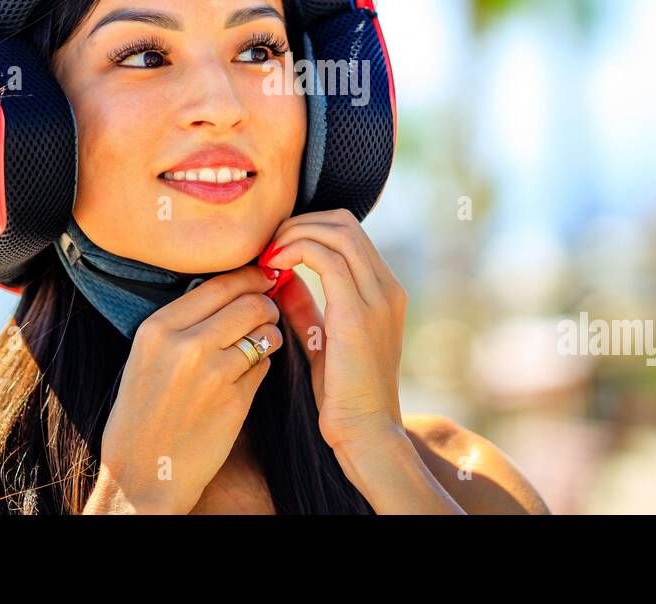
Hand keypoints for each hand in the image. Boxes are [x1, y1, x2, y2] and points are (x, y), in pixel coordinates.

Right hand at [84, 265, 281, 513]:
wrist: (144, 473)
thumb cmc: (144, 413)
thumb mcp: (146, 356)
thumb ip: (182, 323)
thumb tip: (230, 289)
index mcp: (157, 328)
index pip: (218, 284)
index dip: (248, 277)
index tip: (262, 277)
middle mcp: (185, 345)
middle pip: (249, 303)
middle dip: (266, 303)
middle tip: (268, 311)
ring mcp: (213, 373)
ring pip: (264, 332)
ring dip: (270, 334)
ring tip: (261, 343)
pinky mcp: (235, 400)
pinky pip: (264, 366)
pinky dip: (262, 366)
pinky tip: (245, 377)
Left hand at [266, 208, 407, 454]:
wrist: (366, 433)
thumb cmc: (342, 394)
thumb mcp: (322, 339)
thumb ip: (304, 305)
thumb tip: (279, 276)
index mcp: (384, 291)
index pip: (347, 231)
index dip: (307, 228)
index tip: (275, 247)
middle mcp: (387, 288)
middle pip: (343, 222)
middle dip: (299, 223)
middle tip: (267, 246)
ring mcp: (378, 298)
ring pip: (336, 231)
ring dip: (294, 234)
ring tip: (267, 255)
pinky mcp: (358, 313)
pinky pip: (326, 258)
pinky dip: (295, 252)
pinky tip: (273, 269)